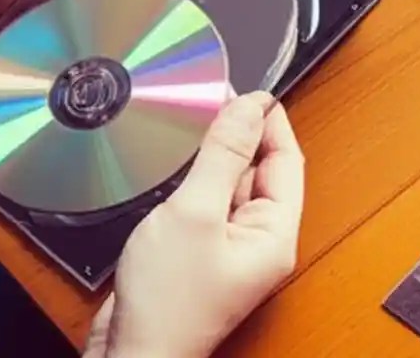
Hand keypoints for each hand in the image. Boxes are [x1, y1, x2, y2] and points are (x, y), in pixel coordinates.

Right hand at [83, 92, 304, 357]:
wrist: (132, 354)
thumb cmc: (168, 304)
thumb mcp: (195, 212)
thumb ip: (223, 155)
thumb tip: (247, 107)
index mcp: (274, 235)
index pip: (287, 160)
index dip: (270, 120)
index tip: (248, 88)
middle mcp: (258, 241)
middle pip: (260, 170)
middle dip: (239, 133)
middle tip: (212, 97)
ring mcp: (228, 248)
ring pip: (230, 185)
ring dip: (214, 156)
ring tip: (191, 126)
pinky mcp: (199, 253)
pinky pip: (206, 204)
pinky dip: (193, 181)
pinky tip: (174, 168)